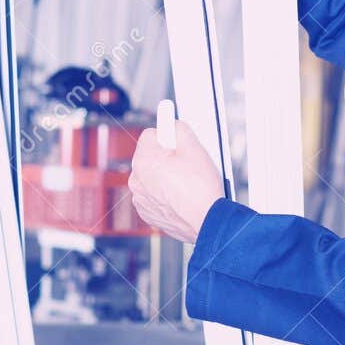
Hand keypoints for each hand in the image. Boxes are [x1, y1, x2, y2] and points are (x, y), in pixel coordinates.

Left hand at [128, 119, 221, 243]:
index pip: (150, 135)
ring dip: (166, 175)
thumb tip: (171, 124)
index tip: (177, 140)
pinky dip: (165, 193)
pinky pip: (154, 194)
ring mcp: (141, 198)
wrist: (207, 221)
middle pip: (150, 156)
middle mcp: (136, 180)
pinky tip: (181, 195)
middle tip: (187, 164)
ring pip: (152, 176)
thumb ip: (178, 128)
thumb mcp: (194, 147)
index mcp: (143, 160)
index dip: (168, 136)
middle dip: (166, 156)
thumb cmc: (201, 188)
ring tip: (186, 182)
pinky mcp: (148, 212)